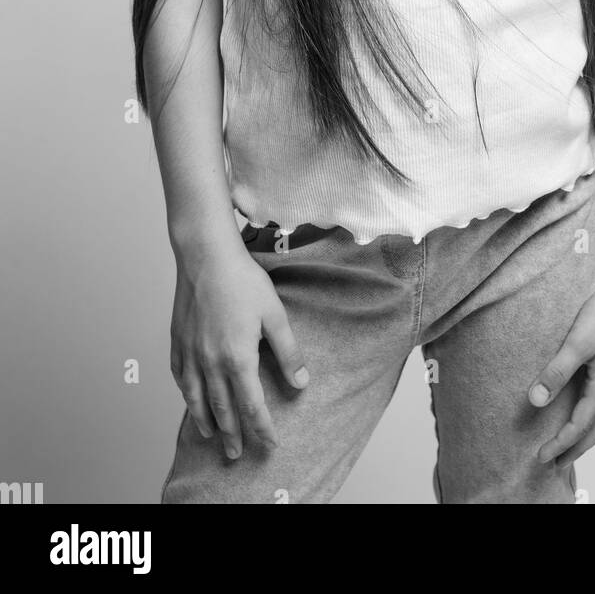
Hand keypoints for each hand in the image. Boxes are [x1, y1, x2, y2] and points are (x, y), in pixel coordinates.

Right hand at [169, 237, 308, 459]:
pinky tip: (190, 399)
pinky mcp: (178, 341)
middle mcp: (210, 362)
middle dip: (232, 434)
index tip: (270, 444)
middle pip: (222, 409)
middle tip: (236, 454)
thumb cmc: (242, 281)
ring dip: (205, 421)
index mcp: (237, 358)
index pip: (251, 406)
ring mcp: (191, 353)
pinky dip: (186, 394)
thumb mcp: (275, 315)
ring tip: (212, 436)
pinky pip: (180, 377)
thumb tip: (300, 382)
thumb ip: (287, 351)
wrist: (206, 256)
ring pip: (197, 398)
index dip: (261, 428)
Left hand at [528, 269, 594, 466]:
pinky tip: (590, 406)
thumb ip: (556, 372)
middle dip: (576, 448)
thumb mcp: (577, 343)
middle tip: (556, 463)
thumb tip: (536, 401)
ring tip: (572, 442)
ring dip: (588, 434)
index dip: (560, 444)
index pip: (579, 426)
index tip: (541, 458)